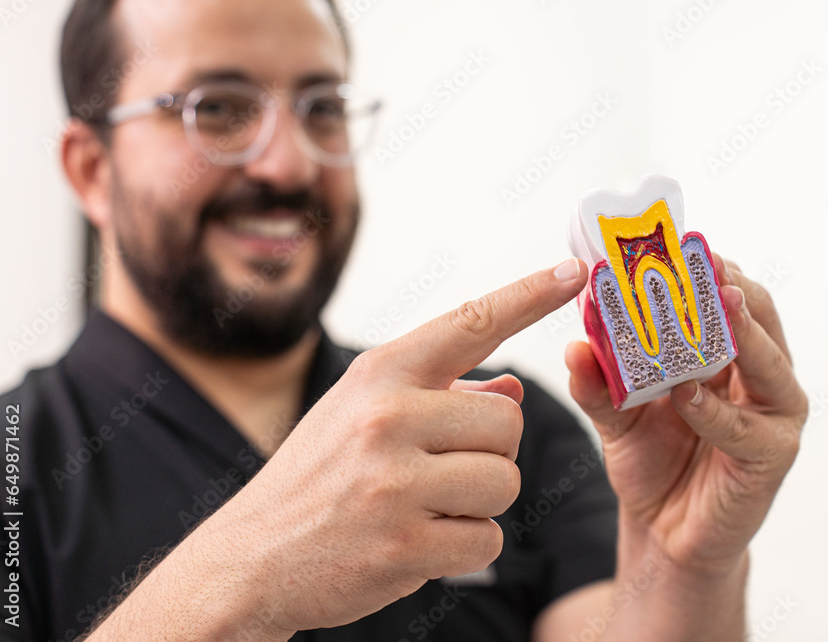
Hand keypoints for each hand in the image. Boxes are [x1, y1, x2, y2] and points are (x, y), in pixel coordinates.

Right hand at [216, 259, 588, 634]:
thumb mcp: (363, 413)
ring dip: (480, 502)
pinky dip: (465, 546)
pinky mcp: (402, 545)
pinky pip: (487, 538)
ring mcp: (393, 482)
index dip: (528, 295)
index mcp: (380, 374)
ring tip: (425, 506)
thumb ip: (441, 395)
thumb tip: (514, 391)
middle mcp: (387, 416)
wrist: (252, 556)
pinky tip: (418, 542)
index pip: (470, 323)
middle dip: (492, 452)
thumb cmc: (320, 476)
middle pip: (509, 423)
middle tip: (443, 469)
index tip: (575, 271)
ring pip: (505, 482)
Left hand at [565, 253, 806, 575]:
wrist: (666, 530)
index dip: (701, 265)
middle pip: (756, 312)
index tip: (671, 241)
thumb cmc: (652, 459)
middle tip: (701, 261)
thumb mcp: (615, 415)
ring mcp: (773, 413)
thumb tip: (575, 347)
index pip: (723, 292)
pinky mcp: (772, 455)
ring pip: (767, 360)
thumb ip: (598, 384)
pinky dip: (716, 410)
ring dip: (740, 331)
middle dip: (727, 284)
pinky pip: (745, 427)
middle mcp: (758, 372)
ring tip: (716, 305)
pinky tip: (689, 395)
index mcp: (725, 349)